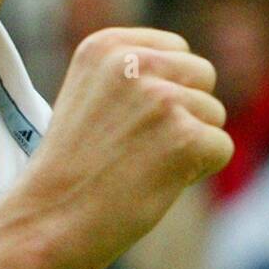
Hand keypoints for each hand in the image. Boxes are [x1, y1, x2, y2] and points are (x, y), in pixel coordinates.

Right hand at [0, 27, 233, 268]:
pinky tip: (153, 182)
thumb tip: (195, 71)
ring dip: (187, 144)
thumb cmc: (70, 168)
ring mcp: (160, 99)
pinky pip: (220, 148)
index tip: (125, 122)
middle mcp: (133, 63)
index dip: (163, 90)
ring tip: (137, 166)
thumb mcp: (91, 95)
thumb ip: (135, 74)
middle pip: (202, 75)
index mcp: (105, 46)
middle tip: (135, 147)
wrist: (47, 222)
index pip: (176, 50)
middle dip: (183, 112)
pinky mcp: (185, 137)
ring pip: (213, 114)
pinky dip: (196, 171)